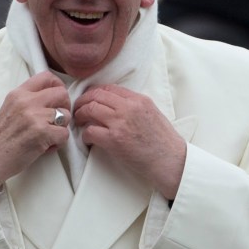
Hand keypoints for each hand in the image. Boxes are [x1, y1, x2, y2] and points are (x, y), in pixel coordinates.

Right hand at [0, 72, 71, 188]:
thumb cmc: (0, 138)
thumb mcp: (10, 109)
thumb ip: (28, 100)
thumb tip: (51, 97)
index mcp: (18, 94)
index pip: (46, 76)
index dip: (58, 86)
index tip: (57, 98)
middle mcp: (26, 101)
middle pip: (61, 93)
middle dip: (65, 107)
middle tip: (58, 119)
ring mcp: (35, 116)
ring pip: (66, 115)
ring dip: (61, 128)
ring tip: (48, 136)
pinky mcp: (42, 133)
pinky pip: (64, 134)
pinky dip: (58, 143)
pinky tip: (45, 146)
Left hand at [73, 84, 186, 198]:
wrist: (171, 161)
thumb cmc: (163, 141)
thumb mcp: (152, 113)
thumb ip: (134, 106)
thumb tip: (113, 104)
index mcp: (139, 100)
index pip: (109, 88)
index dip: (93, 92)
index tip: (88, 99)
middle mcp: (129, 107)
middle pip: (95, 96)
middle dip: (82, 101)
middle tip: (78, 109)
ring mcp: (120, 123)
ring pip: (89, 110)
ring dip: (80, 116)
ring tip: (80, 122)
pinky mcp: (114, 139)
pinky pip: (90, 131)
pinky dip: (85, 135)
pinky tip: (88, 139)